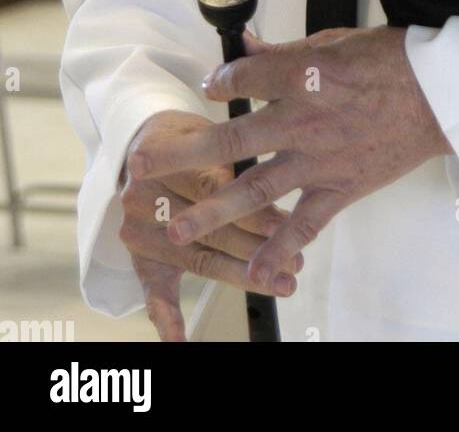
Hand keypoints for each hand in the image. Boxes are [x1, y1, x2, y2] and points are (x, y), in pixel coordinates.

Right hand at [119, 109, 303, 341]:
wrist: (137, 145)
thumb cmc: (189, 140)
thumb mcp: (209, 139)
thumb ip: (236, 172)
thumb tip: (284, 212)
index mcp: (163, 164)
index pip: (213, 194)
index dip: (252, 211)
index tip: (288, 225)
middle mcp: (144, 201)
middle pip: (208, 231)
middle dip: (256, 248)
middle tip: (295, 264)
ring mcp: (139, 234)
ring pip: (197, 259)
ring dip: (240, 277)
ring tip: (282, 284)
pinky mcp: (140, 260)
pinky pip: (153, 293)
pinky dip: (167, 320)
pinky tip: (180, 342)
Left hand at [126, 28, 450, 288]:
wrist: (441, 96)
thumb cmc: (391, 61)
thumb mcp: (334, 41)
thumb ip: (284, 52)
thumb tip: (245, 46)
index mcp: (302, 75)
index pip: (241, 81)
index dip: (218, 83)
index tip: (207, 88)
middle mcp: (303, 120)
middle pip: (231, 140)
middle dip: (183, 155)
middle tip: (144, 168)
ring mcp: (320, 159)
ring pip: (257, 190)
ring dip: (212, 212)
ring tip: (176, 231)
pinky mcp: (341, 187)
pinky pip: (306, 224)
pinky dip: (280, 249)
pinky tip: (255, 269)